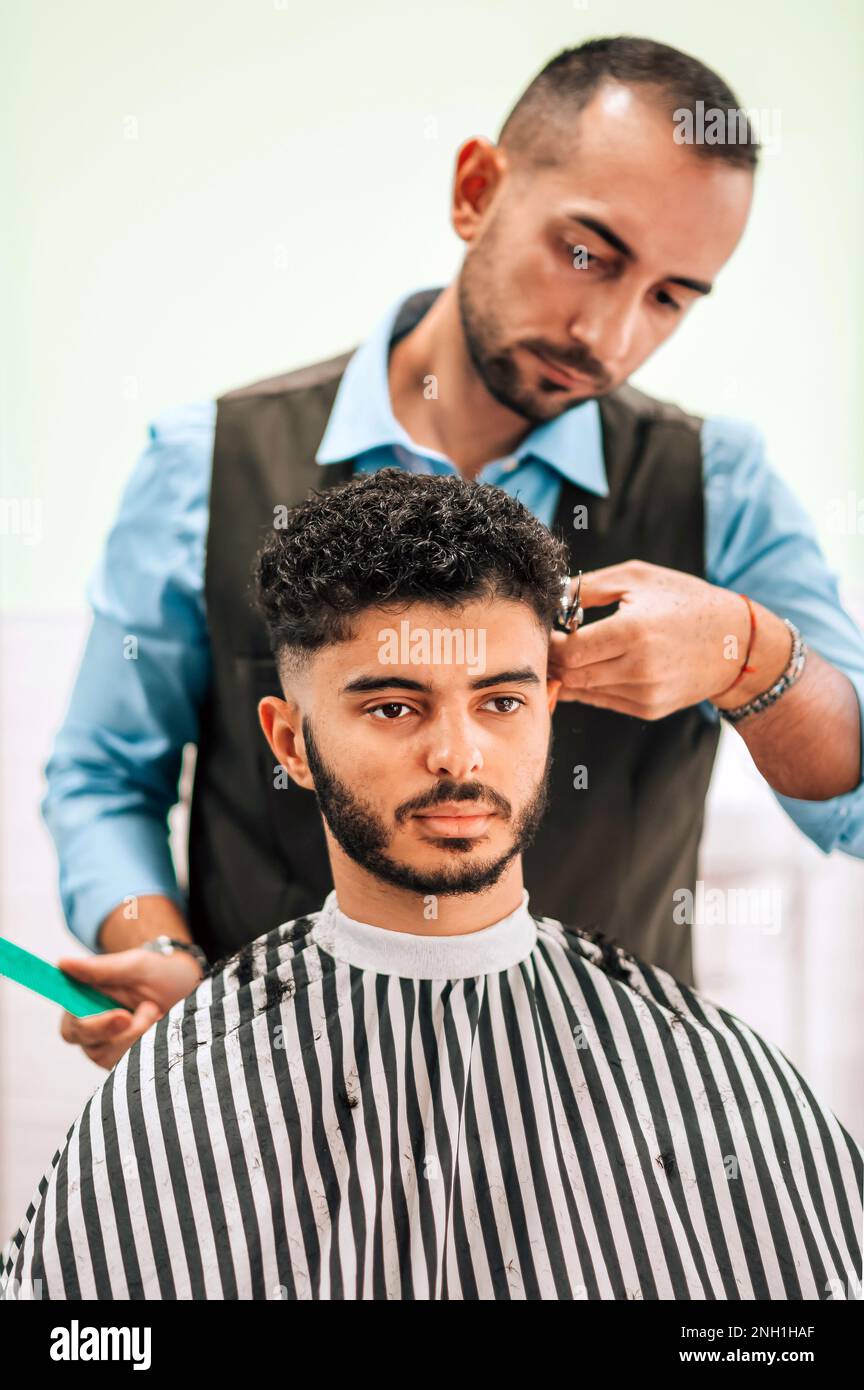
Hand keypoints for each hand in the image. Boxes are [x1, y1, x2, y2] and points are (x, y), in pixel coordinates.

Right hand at [57, 945, 204, 1069]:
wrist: (186, 986)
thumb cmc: (156, 971)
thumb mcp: (134, 965)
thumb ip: (99, 969)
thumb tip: (62, 964)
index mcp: (83, 1005)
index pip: (73, 1027)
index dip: (94, 1027)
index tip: (124, 1017)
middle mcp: (92, 1031)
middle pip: (94, 1049)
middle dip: (127, 1034)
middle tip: (151, 1009)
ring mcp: (110, 1050)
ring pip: (117, 1060)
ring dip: (142, 1038)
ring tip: (157, 1012)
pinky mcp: (128, 1062)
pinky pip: (134, 1068)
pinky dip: (150, 1049)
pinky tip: (159, 1030)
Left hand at [548, 560, 786, 719]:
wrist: (737, 642)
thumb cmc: (686, 601)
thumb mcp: (638, 578)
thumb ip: (588, 587)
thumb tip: (551, 599)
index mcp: (633, 632)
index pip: (570, 651)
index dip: (552, 642)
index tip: (549, 629)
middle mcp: (638, 668)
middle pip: (572, 675)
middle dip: (555, 660)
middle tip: (551, 643)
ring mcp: (645, 693)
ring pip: (584, 690)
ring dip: (570, 674)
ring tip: (571, 652)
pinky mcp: (649, 708)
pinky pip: (604, 700)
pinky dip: (591, 685)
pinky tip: (594, 666)